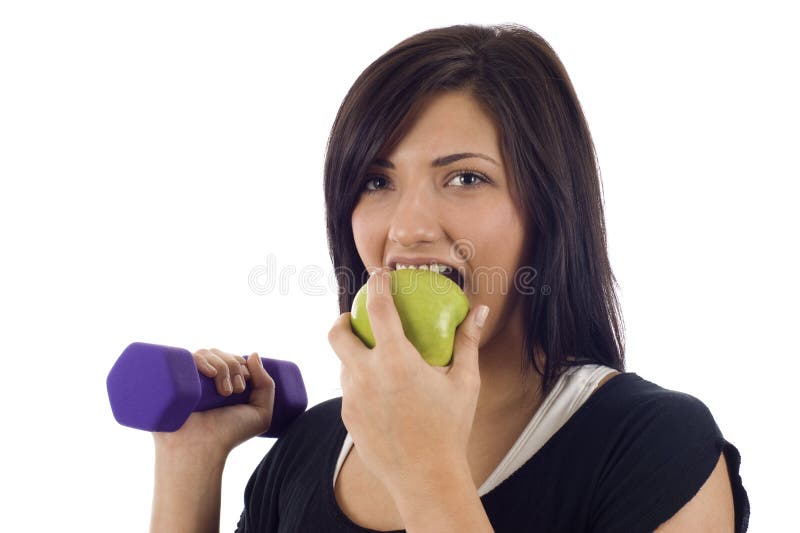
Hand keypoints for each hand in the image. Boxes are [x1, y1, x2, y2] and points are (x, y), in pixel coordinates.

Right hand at [152, 348, 274, 457]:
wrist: (201, 448)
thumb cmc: (229, 433)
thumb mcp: (260, 412)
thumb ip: (266, 384)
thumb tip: (252, 354)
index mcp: (223, 383)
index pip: (234, 358)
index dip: (243, 367)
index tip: (243, 388)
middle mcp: (205, 379)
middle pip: (222, 353)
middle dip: (234, 367)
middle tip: (235, 391)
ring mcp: (190, 377)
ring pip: (208, 352)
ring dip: (223, 367)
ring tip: (224, 392)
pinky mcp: (174, 378)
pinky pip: (189, 356)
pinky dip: (203, 360)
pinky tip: (210, 374)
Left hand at [328, 268, 488, 497]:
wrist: (426, 478)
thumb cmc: (450, 428)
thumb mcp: (464, 383)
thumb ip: (467, 342)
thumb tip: (479, 311)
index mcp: (396, 361)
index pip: (378, 309)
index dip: (376, 286)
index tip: (377, 275)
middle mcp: (366, 376)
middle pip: (337, 333)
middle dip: (341, 320)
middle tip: (353, 318)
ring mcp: (352, 398)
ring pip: (343, 365)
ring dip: (354, 357)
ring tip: (375, 361)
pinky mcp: (347, 417)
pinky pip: (348, 391)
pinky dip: (360, 384)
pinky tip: (380, 395)